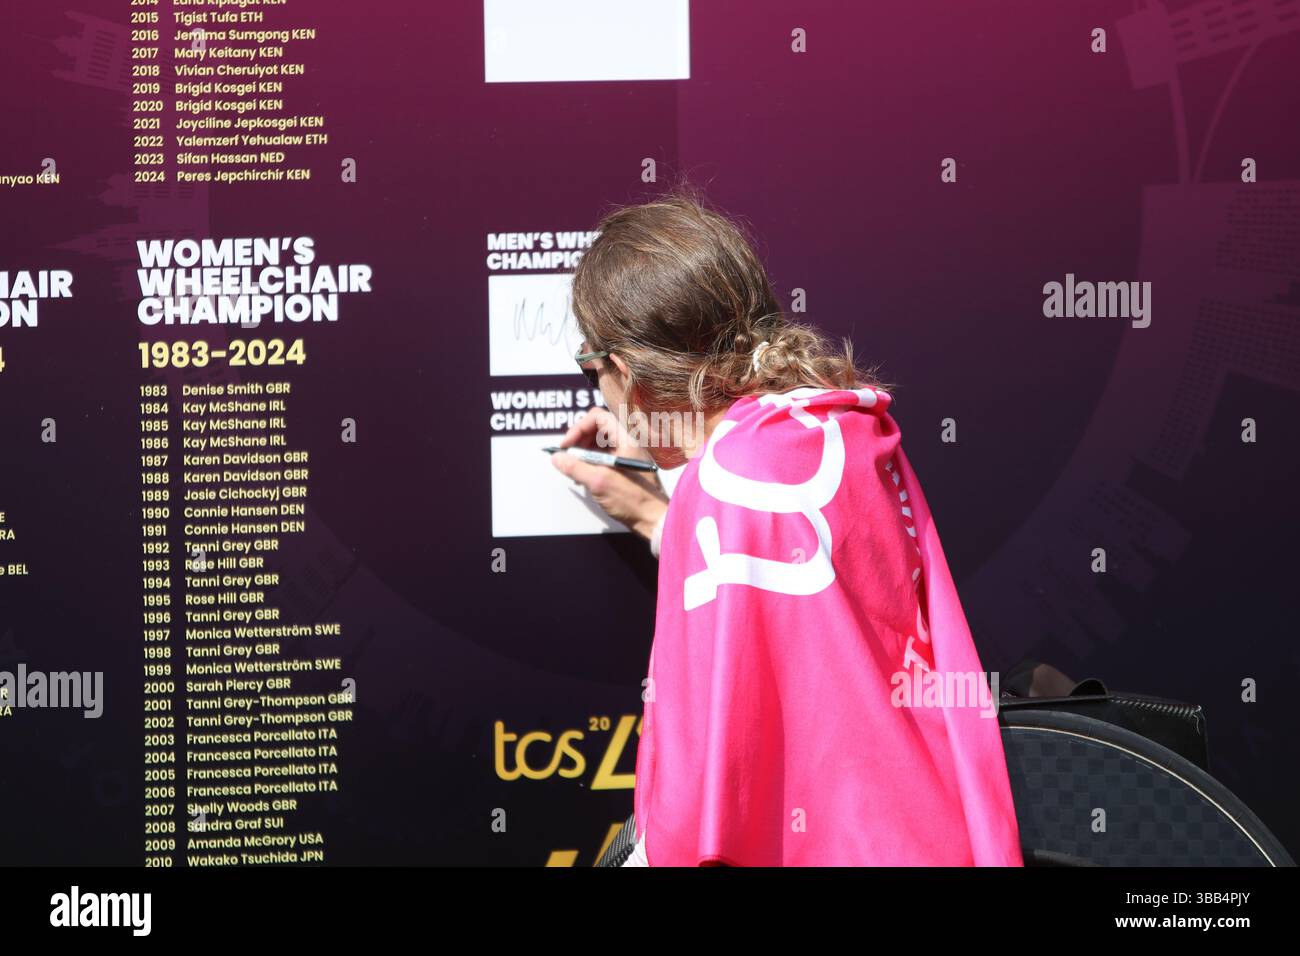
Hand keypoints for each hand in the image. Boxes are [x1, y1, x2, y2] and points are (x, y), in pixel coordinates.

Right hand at [550, 406, 668, 539]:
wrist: (655, 520)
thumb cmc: (632, 500)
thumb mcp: (598, 482)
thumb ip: (575, 467)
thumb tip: (556, 457)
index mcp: (626, 439)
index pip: (598, 417)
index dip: (578, 428)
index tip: (566, 446)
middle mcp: (628, 443)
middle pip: (597, 429)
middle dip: (579, 441)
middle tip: (567, 457)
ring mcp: (628, 456)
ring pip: (600, 445)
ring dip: (583, 453)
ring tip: (573, 470)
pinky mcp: (626, 469)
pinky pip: (605, 458)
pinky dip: (591, 463)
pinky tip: (584, 478)